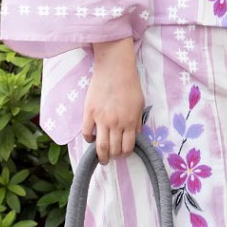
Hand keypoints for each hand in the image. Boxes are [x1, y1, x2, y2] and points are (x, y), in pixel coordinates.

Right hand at [83, 37, 143, 163]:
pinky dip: (89, 139)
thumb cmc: (130, 84)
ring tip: (101, 158)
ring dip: (101, 155)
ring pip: (100, 146)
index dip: (125, 153)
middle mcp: (115, 123)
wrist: (115, 68)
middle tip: (111, 158)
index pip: (128, 147)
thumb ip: (137, 122)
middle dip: (113, 157)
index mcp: (130, 121)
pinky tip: (91, 138)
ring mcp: (100, 119)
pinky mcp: (88, 112)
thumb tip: (135, 136)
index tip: (123, 154)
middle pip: (114, 149)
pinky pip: (86, 132)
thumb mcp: (140, 104)